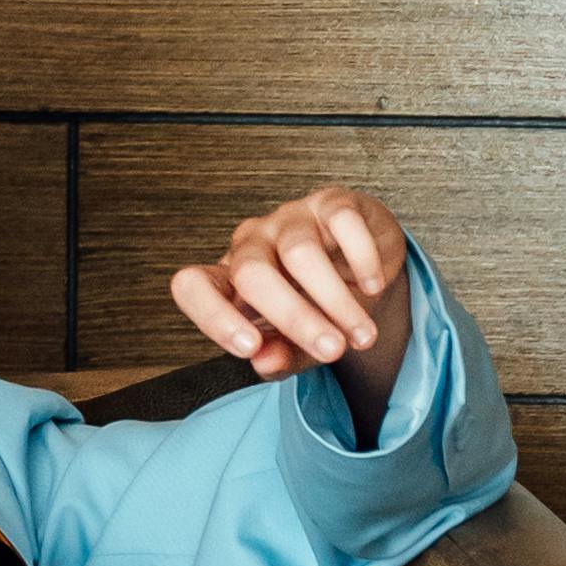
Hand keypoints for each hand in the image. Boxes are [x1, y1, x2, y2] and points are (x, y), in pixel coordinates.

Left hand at [170, 191, 413, 436]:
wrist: (363, 273)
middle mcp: (253, 243)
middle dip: (294, 318)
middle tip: (332, 350)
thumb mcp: (298, 344)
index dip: (212, 315)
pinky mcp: (332, 202)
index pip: (192, 285)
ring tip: (361, 335)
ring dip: (337, 301)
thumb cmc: (318, 307)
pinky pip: (342, 222)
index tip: (249, 347)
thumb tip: (265, 363)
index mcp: (230, 280)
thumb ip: (281, 357)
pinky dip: (361, 260)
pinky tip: (372, 287)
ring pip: (300, 253)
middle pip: (252, 273)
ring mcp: (290, 218)